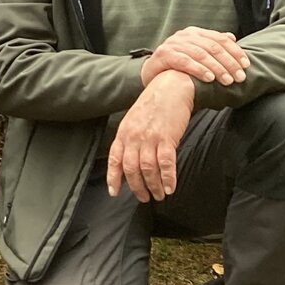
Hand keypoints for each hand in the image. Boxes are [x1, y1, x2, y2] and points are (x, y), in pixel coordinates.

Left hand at [106, 71, 194, 202]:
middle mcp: (134, 137)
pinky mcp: (167, 138)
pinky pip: (166, 163)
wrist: (170, 87)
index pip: (115, 159)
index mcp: (124, 132)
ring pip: (148, 169)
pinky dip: (168, 178)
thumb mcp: (134, 119)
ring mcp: (150, 138)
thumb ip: (130, 138)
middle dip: (137, 186)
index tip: (114, 192)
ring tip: (159, 195)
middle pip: (131, 168)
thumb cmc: (153, 104)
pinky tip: (170, 187)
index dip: (113, 177)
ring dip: (153, 186)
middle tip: (144, 197)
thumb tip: (130, 158)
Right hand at [142, 27, 248, 86]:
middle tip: (239, 77)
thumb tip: (231, 37)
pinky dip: (199, 70)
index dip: (235, 51)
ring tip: (227, 80)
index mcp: (194, 33)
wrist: (152, 73)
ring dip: (217, 68)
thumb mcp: (196, 51)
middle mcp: (184, 36)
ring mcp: (173, 44)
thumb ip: (212, 44)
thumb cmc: (178, 64)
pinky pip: (185, 62)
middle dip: (229, 63)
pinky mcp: (164, 55)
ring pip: (201, 54)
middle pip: (212, 47)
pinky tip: (209, 78)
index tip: (246, 65)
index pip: (219, 39)